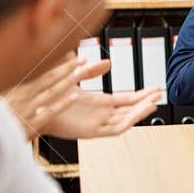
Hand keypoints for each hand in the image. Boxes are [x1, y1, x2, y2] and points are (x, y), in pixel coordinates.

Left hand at [4, 53, 161, 139]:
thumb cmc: (49, 94)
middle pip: (130, 110)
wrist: (33, 109)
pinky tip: (136, 113)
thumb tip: (107, 60)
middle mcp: (100, 115)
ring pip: (126, 120)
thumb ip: (90, 69)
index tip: (155, 89)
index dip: (141, 96)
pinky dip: (127, 122)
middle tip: (160, 94)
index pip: (126, 100)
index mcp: (98, 103)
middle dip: (146, 102)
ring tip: (153, 102)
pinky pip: (114, 130)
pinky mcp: (90, 132)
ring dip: (140, 112)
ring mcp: (96, 124)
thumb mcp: (73, 76)